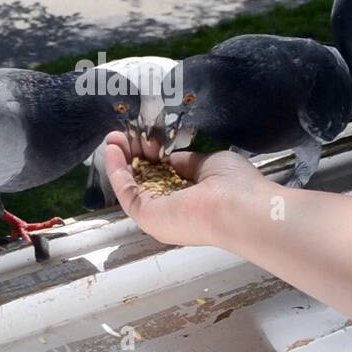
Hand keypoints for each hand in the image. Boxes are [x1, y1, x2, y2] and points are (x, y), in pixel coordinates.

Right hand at [103, 131, 266, 246]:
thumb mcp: (207, 163)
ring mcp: (158, 214)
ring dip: (119, 161)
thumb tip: (169, 157)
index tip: (145, 136)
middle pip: (144, 180)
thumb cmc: (234, 186)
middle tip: (122, 135)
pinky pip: (125, 192)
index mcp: (190, 197)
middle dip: (131, 155)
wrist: (239, 208)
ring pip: (131, 186)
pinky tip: (112, 150)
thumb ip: (184, 161)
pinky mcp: (146, 216)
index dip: (151, 155)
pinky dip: (116, 171)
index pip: (163, 176)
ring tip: (112, 138)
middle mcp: (173, 208)